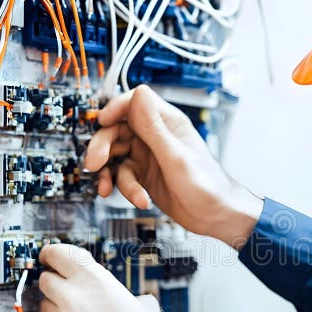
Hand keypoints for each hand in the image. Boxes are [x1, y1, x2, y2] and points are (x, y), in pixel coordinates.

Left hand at [38, 244, 185, 311]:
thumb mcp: (140, 301)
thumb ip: (118, 291)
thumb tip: (117, 294)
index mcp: (94, 278)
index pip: (58, 253)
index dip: (50, 253)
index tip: (48, 255)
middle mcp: (74, 295)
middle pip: (45, 278)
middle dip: (52, 281)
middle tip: (60, 285)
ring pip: (42, 303)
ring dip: (52, 305)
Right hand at [85, 85, 263, 248]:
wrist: (217, 217)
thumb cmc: (208, 186)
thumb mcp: (175, 157)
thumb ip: (153, 127)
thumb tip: (138, 94)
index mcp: (167, 123)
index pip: (134, 102)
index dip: (115, 109)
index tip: (102, 122)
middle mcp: (156, 137)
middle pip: (117, 130)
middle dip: (103, 146)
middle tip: (94, 164)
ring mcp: (149, 156)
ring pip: (116, 155)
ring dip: (109, 172)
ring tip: (107, 189)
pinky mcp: (145, 176)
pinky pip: (123, 176)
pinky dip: (123, 189)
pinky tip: (137, 199)